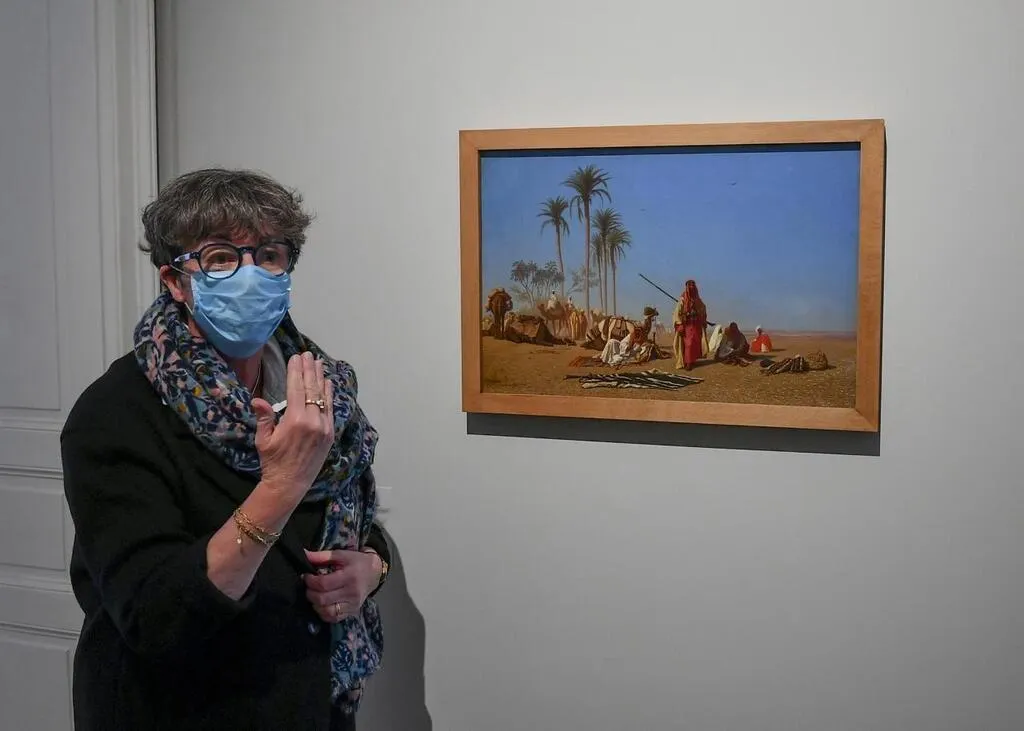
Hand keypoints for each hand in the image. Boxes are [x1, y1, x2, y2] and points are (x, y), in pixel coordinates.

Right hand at [251, 352, 334, 500]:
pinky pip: (330, 409)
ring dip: (321, 378)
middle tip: (308, 354)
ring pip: (323, 397)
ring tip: (318, 363)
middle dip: (309, 370)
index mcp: (295, 420)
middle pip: (312, 389)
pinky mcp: (330, 434)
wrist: (290, 484)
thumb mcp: (264, 439)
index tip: (295, 358)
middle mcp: (313, 421)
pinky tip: (328, 383)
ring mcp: (324, 427)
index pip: (296, 389)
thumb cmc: (272, 461)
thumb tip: (258, 399)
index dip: (296, 371)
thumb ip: (264, 417)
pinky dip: (329, 395)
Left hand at [303, 549, 381, 622]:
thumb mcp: (342, 554)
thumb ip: (322, 556)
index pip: (323, 584)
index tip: (307, 576)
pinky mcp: (352, 612)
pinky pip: (333, 618)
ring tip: (315, 595)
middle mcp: (351, 593)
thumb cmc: (357, 562)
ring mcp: (352, 605)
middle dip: (310, 593)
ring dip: (315, 604)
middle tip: (309, 586)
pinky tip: (322, 604)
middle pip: (322, 599)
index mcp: (349, 577)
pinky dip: (324, 613)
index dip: (310, 581)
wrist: (374, 573)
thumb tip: (305, 555)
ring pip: (326, 612)